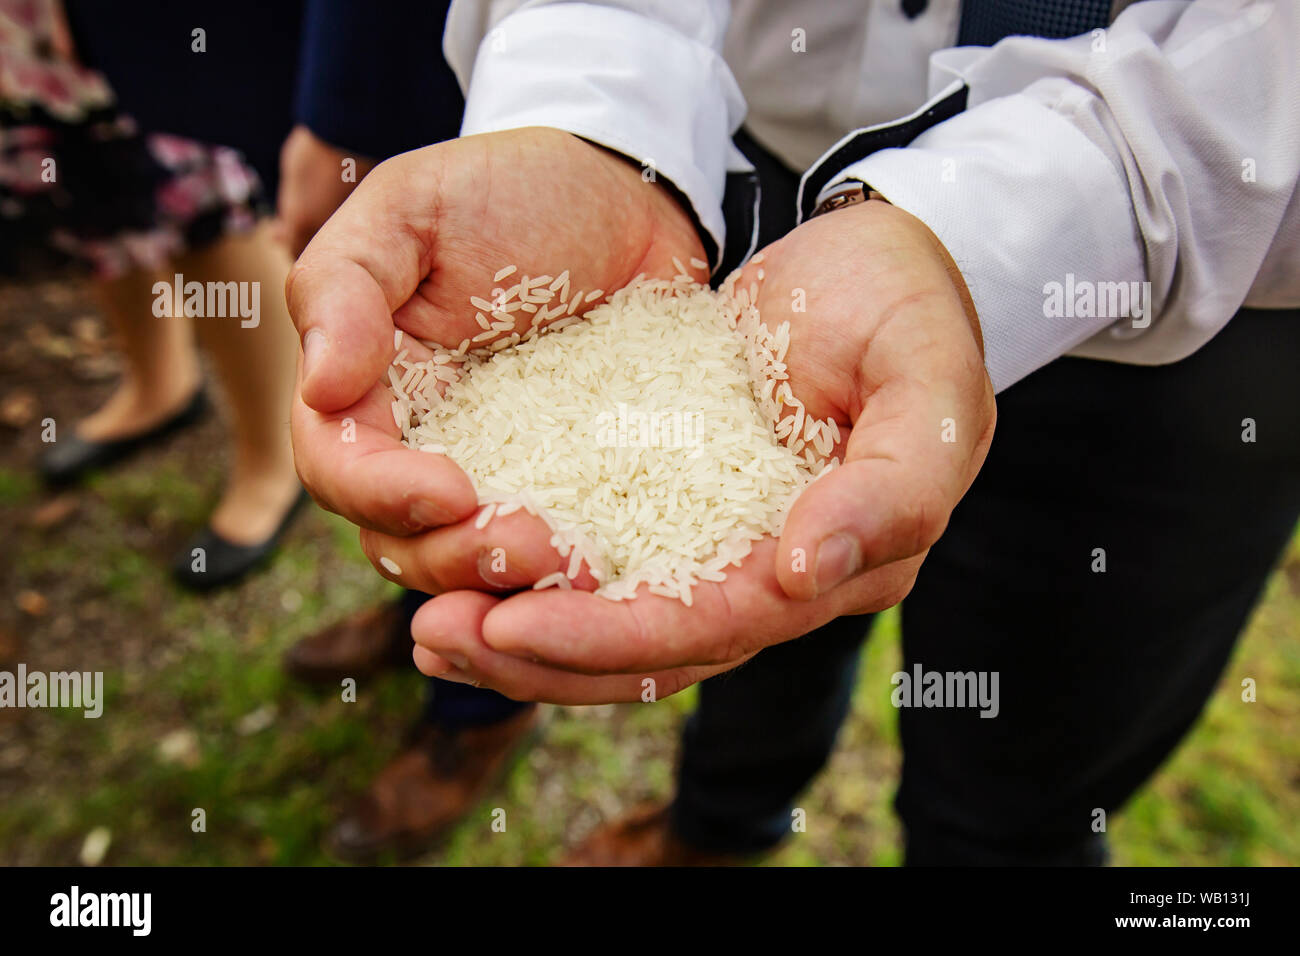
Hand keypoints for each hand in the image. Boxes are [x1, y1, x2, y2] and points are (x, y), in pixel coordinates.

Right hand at [286, 126, 707, 617]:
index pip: (338, 468)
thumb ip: (345, 287)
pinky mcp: (569, 483)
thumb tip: (321, 387)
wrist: (624, 195)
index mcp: (368, 388)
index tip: (450, 492)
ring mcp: (499, 471)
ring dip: (510, 579)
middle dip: (454, 556)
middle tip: (534, 545)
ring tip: (577, 563)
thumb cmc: (508, 188)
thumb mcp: (411, 208)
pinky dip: (572, 571)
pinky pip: (558, 545)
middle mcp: (422, 444)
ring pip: (470, 562)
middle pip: (398, 538)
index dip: (380, 495)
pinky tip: (613, 568)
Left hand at [404, 199, 995, 702]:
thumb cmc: (914, 311)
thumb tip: (799, 574)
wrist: (880, 259)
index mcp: (839, 564)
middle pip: (650, 649)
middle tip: (436, 642)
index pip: (713, 626)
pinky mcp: (680, 502)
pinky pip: (603, 558)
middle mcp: (776, 575)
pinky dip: (536, 574)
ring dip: (524, 632)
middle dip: (542, 655)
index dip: (612, 637)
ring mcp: (725, 544)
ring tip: (428, 630)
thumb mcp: (928, 384)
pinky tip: (463, 568)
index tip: (510, 626)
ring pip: (617, 618)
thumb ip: (890, 489)